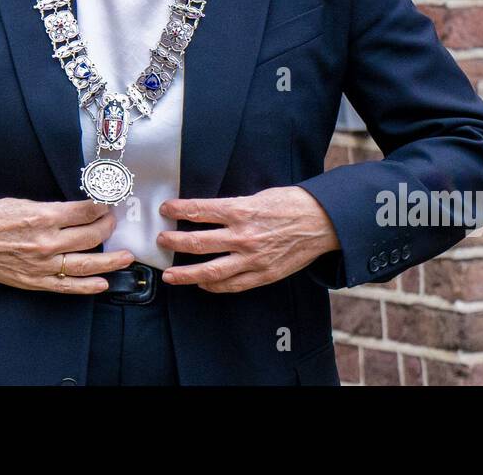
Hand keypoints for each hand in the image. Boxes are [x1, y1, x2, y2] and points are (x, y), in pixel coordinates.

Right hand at [0, 197, 134, 293]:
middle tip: (113, 222)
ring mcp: (41, 264)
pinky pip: (67, 286)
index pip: (85, 211)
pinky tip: (103, 284)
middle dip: (107, 227)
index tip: (106, 204)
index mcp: (43, 216)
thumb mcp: (22, 202)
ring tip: (126, 257)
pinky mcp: (34, 281)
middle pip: (91, 236)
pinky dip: (87, 286)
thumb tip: (76, 211)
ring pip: (86, 264)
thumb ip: (51, 209)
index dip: (100, 207)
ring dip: (111, 261)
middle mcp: (46, 242)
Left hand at [156, 186, 338, 291]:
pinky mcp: (263, 274)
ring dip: (186, 274)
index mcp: (242, 210)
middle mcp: (244, 236)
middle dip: (175, 242)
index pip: (201, 210)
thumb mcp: (260, 196)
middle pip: (199, 242)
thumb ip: (235, 206)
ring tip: (170, 275)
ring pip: (211, 270)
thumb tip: (209, 212)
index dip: (180, 210)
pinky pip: (233, 285)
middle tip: (160, 242)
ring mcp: (253, 258)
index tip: (166, 209)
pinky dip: (214, 286)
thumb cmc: (292, 204)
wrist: (322, 222)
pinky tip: (201, 284)